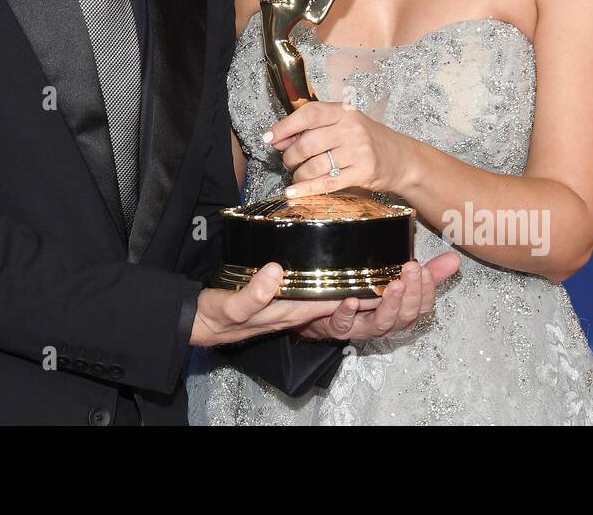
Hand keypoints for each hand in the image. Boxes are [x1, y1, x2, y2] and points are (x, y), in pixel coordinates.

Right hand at [191, 262, 377, 347]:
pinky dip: (328, 285)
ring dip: (349, 290)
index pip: (332, 302)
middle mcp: (293, 310)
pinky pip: (311, 293)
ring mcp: (288, 307)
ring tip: (371, 275)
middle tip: (390, 275)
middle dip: (361, 293)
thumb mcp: (233, 304)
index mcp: (289, 310)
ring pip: (326, 298)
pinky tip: (333, 274)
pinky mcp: (279, 300)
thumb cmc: (217, 315)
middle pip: (336, 302)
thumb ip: (253, 292)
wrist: (202, 322)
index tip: (382, 282)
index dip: (357, 294)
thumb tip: (276, 270)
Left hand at [264, 101, 419, 198]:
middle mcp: (351, 128)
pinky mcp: (363, 172)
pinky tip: (293, 192)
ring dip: (298, 174)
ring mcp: (358, 151)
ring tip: (297, 175)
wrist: (401, 158)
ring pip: (315, 165)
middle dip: (290, 156)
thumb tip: (276, 139)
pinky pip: (327, 182)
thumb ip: (312, 129)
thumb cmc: (366, 140)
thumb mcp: (343, 125)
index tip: (269, 138)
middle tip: (289, 162)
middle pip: (308, 143)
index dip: (285, 126)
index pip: (309, 114)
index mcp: (344, 112)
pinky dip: (306, 189)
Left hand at [294, 252, 461, 340]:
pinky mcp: (340, 327)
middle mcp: (387, 324)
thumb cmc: (369, 297)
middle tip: (412, 268)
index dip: (427, 290)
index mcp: (403, 313)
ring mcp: (363, 327)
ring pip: (382, 322)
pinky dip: (348, 312)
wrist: (327, 314)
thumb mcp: (400, 282)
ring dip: (389, 303)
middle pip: (406, 315)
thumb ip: (428, 273)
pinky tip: (349, 300)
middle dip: (411, 293)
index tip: (426, 270)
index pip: (423, 306)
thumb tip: (455, 258)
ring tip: (393, 285)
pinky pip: (344, 324)